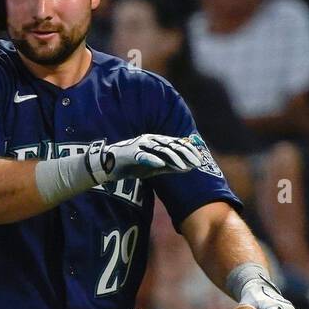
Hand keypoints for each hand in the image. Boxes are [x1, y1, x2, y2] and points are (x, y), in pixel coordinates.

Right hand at [87, 133, 203, 184]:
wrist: (108, 165)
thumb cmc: (133, 165)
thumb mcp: (154, 167)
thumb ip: (170, 166)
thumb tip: (188, 168)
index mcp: (157, 141)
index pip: (177, 144)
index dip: (189, 151)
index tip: (200, 160)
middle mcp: (151, 140)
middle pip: (172, 145)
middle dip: (185, 154)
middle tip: (197, 163)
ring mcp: (140, 145)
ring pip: (160, 150)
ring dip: (172, 158)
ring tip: (182, 167)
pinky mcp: (131, 153)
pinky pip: (143, 156)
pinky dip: (152, 159)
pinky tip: (161, 164)